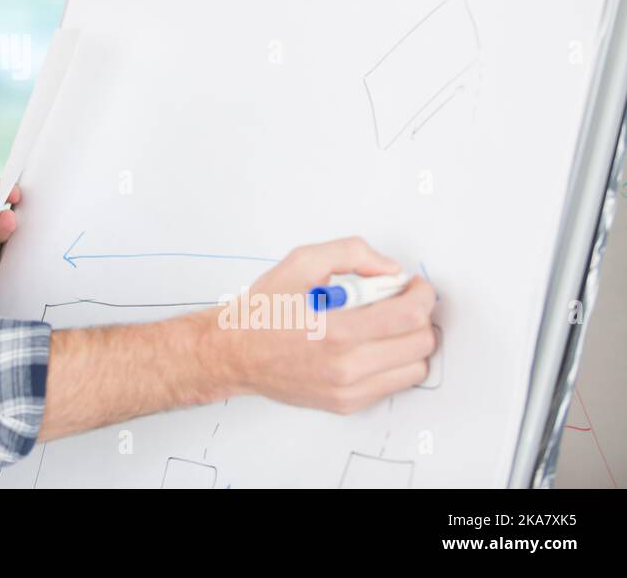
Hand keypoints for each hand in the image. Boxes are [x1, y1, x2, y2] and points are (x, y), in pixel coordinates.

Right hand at [219, 236, 437, 413]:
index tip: (415, 287)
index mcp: (336, 330)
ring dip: (409, 342)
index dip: (422, 296)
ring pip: (414, 369)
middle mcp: (345, 366)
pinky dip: (392, 363)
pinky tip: (368, 346)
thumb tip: (390, 269)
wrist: (235, 352)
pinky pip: (394, 385)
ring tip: (385, 326)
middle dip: (418, 316)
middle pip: (419, 343)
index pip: (409, 316)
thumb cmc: (264, 310)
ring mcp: (348, 390)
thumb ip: (350, 253)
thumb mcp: (300, 262)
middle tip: (399, 303)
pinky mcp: (347, 404)